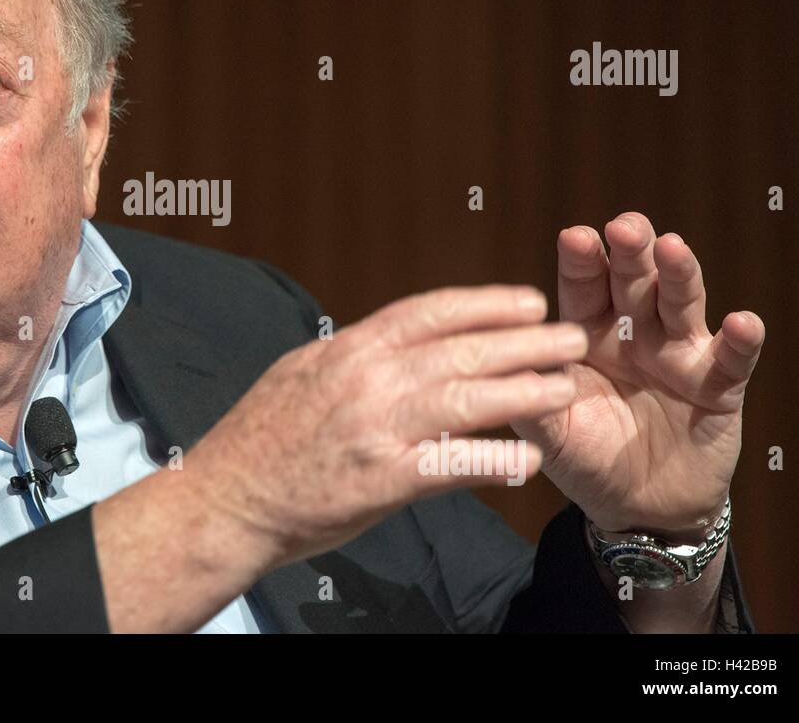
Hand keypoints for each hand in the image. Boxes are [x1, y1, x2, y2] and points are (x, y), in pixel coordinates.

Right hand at [183, 285, 587, 568]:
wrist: (227, 497)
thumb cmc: (258, 438)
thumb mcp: (300, 370)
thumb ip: (350, 354)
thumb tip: (387, 337)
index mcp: (348, 348)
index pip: (430, 312)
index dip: (486, 303)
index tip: (528, 301)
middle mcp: (367, 379)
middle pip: (463, 350)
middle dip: (525, 342)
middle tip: (572, 337)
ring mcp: (377, 428)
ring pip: (469, 399)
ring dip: (526, 392)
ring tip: (567, 388)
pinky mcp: (384, 480)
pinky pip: (454, 464)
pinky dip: (495, 460)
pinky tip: (528, 461)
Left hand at [512, 213, 764, 541]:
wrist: (637, 509)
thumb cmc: (586, 460)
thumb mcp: (551, 434)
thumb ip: (529, 402)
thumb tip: (496, 373)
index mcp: (587, 334)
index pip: (583, 288)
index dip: (582, 262)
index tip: (575, 236)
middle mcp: (634, 334)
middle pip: (634, 282)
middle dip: (630, 252)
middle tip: (625, 226)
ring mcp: (678, 355)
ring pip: (681, 305)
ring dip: (679, 276)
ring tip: (673, 248)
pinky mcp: (718, 387)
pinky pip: (732, 361)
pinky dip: (740, 342)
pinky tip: (742, 322)